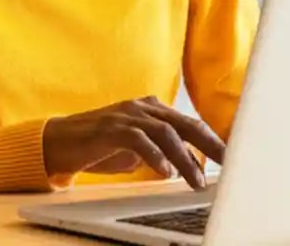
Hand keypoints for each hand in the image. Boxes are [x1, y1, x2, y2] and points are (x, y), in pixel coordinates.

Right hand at [42, 96, 224, 189]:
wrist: (57, 142)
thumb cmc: (98, 146)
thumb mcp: (136, 150)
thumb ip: (161, 152)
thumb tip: (188, 164)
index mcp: (152, 109)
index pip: (189, 123)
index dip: (211, 139)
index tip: (231, 156)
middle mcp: (142, 107)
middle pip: (185, 124)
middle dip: (210, 144)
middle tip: (229, 163)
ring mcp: (126, 115)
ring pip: (166, 133)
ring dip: (184, 159)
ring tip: (195, 181)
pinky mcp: (110, 128)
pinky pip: (139, 139)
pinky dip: (155, 156)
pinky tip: (165, 171)